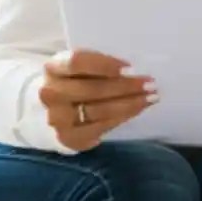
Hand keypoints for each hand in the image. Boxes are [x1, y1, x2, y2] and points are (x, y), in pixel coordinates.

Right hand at [39, 50, 157, 150]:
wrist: (53, 110)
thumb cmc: (75, 81)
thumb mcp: (79, 66)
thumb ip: (98, 63)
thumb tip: (133, 67)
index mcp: (53, 68)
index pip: (77, 62)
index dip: (104, 64)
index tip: (130, 67)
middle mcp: (51, 93)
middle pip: (92, 89)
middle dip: (126, 86)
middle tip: (151, 83)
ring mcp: (58, 118)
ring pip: (98, 110)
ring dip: (129, 103)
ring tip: (151, 97)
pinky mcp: (69, 138)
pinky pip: (100, 127)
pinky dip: (122, 117)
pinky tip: (138, 109)